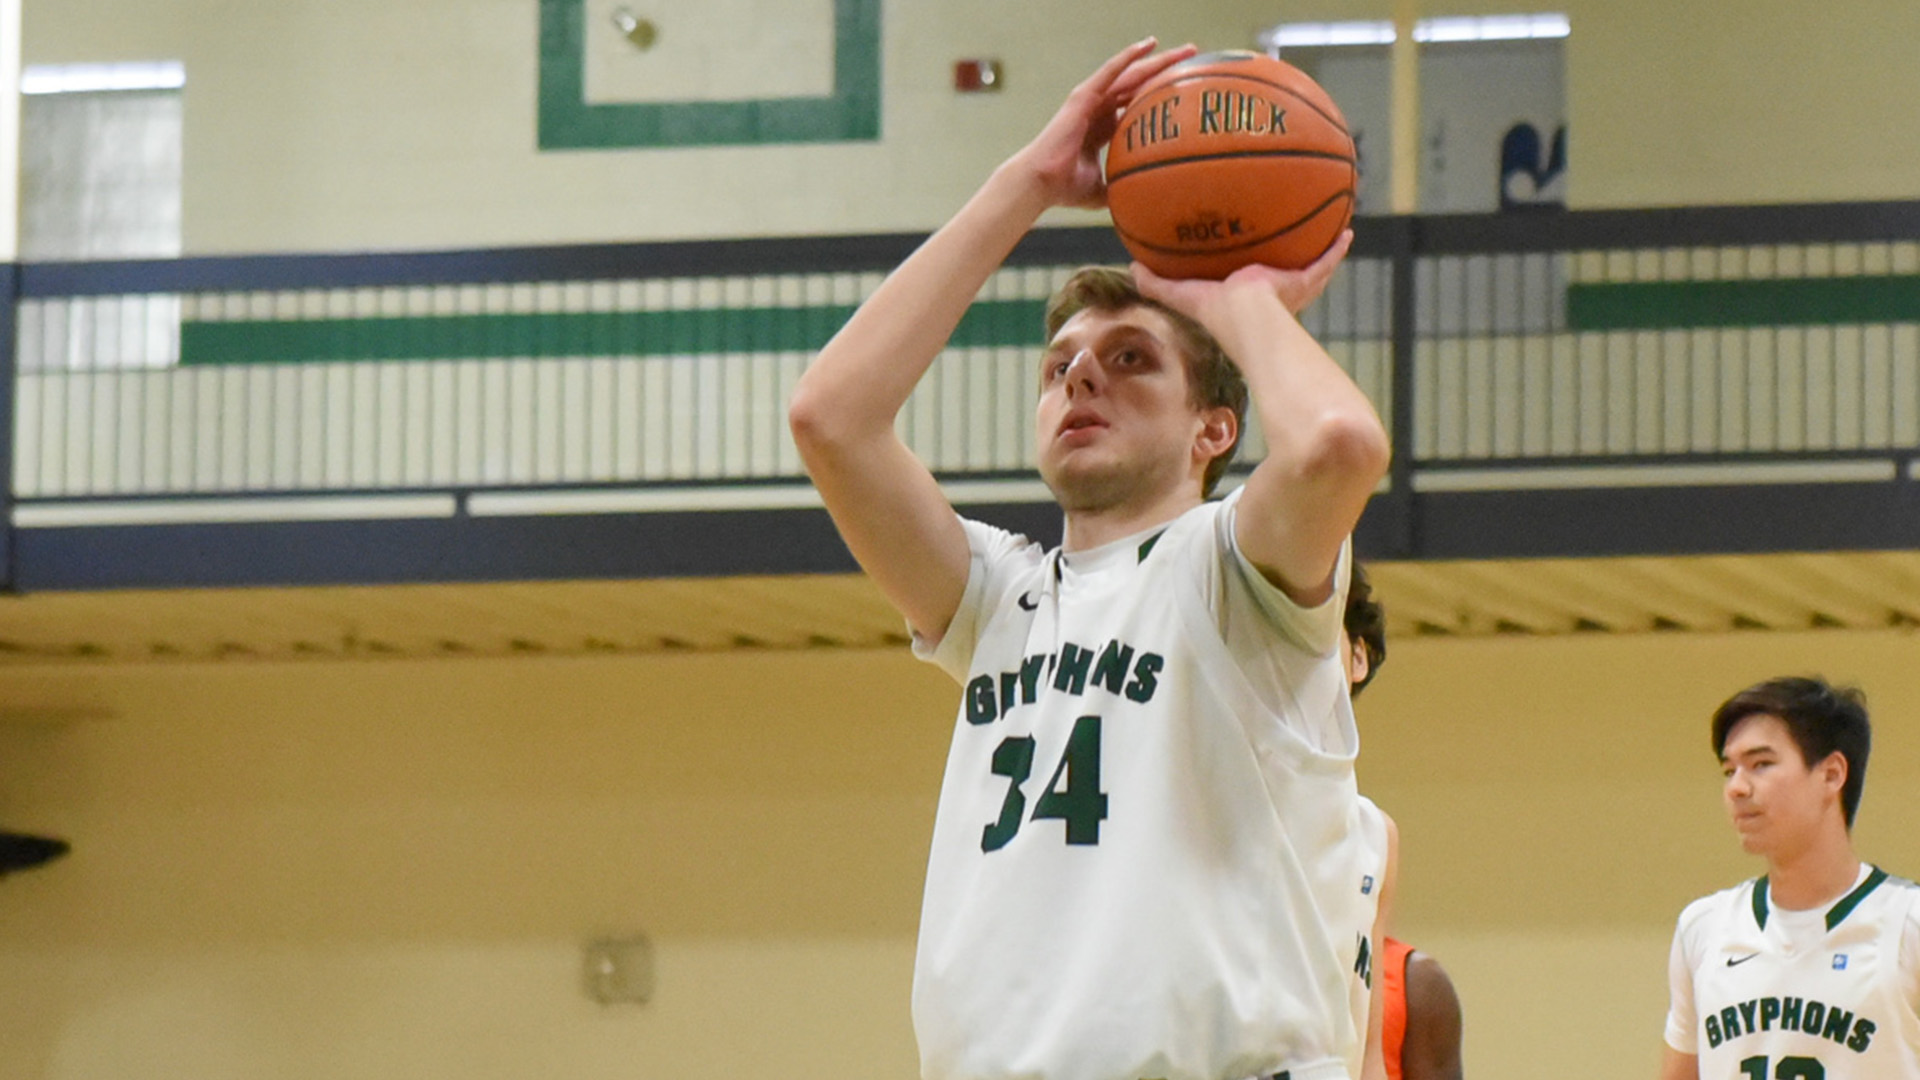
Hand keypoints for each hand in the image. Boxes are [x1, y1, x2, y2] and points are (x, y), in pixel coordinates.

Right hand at [1008, 38, 1196, 209]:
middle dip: (1167, 72)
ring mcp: (1092, 100)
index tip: (1187, 91)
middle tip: (1195, 61)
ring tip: (1185, 50)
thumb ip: (1122, 189)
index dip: (1160, 96)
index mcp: (1104, 127)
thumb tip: (1144, 210)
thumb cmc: (1066, 188)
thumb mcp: (1104, 191)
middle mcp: (1099, 109)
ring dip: (1157, 59)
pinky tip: (1149, 45)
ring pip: (1130, 73)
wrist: (1043, 182)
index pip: (1137, 105)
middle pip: (1139, 84)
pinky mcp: (1083, 96)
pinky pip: (1110, 71)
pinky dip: (1129, 57)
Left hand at [1131, 229, 1354, 322]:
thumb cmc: (1216, 313)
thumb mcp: (1182, 294)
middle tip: (1286, 232)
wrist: (1247, 317)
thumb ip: (1157, 284)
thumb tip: (1130, 268)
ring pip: (1306, 263)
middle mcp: (1270, 290)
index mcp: (1242, 292)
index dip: (1244, 266)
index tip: (1244, 250)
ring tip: (1327, 224)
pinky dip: (1336, 249)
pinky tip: (1347, 230)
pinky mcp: (1305, 282)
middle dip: (1282, 252)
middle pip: (1279, 267)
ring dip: (1315, 245)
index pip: (1244, 277)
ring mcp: (1291, 286)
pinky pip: (1326, 262)